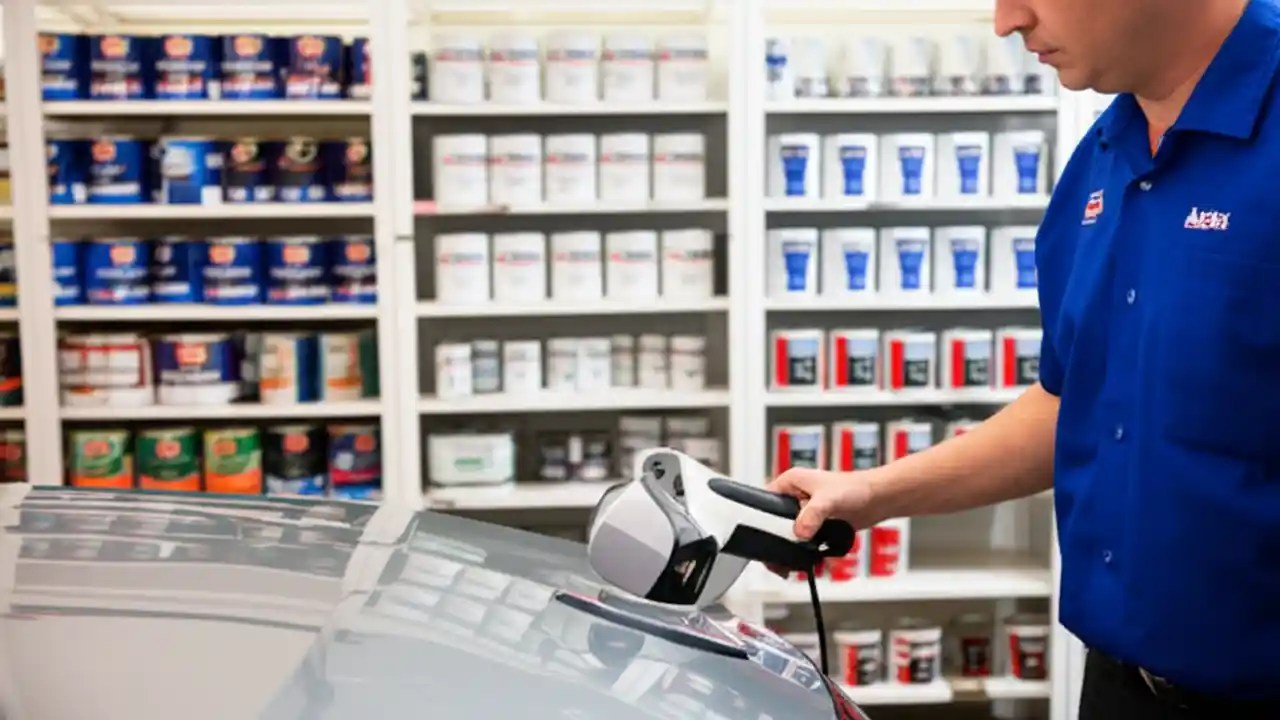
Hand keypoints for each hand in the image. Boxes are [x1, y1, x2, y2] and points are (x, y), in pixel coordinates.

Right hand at [764, 467, 879, 576]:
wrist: (878, 499)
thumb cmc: (856, 488)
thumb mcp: (828, 499)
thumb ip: (812, 514)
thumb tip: (800, 532)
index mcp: (790, 483)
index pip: (764, 501)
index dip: (761, 520)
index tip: (763, 538)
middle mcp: (794, 497)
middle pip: (773, 523)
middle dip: (775, 541)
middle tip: (776, 560)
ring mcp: (805, 512)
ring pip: (787, 534)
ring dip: (788, 549)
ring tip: (789, 565)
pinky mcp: (816, 525)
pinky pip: (802, 541)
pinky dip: (802, 552)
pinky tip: (804, 562)